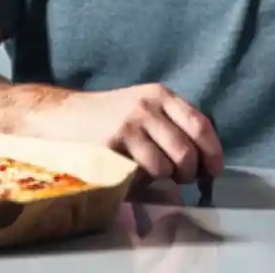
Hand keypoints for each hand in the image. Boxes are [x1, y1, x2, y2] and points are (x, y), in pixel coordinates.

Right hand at [20, 83, 222, 184]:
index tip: (214, 170)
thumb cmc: (104, 118)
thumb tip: (202, 156)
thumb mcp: (140, 107)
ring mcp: (132, 121)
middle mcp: (149, 105)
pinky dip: (148, 179)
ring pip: (172, 163)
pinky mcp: (116, 140)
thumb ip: (169, 123)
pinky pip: (148, 169)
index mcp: (160, 95)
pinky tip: (136, 172)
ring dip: (170, 177)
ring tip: (158, 175)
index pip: (201, 123)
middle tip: (183, 179)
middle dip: (192, 172)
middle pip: (190, 148)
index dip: (213, 151)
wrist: (60, 116)